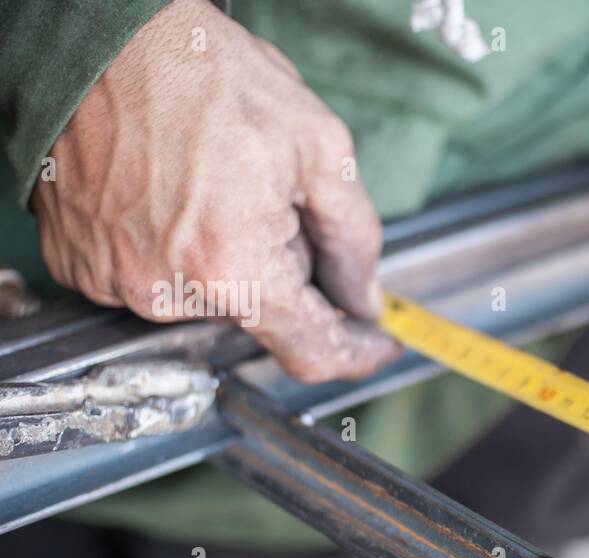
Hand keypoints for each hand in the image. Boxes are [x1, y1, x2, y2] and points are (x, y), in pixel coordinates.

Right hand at [32, 0, 400, 382]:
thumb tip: (363, 297)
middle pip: (258, 312)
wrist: (102, 39)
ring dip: (229, 257)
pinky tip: (174, 193)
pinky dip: (176, 247)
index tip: (373, 344)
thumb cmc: (203, 76)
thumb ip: (353, 238)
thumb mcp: (318, 147)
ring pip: (206, 296)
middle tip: (271, 195)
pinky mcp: (80, 265)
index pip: (309, 352)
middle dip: (284, 268)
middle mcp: (166, 292)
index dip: (353, 351)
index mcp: (232, 270)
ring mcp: (115, 282)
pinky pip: (152, 276)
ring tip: (214, 181)